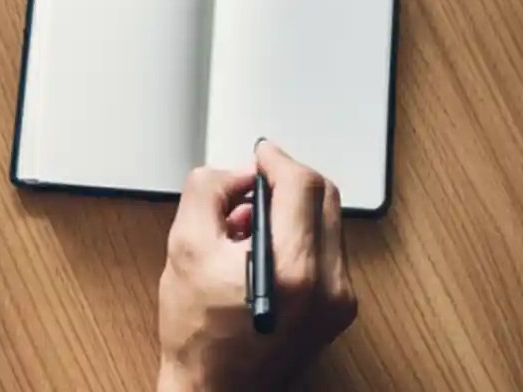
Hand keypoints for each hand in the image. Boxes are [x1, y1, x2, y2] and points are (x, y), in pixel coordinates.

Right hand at [158, 141, 357, 390]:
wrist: (215, 391)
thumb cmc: (197, 335)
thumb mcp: (183, 247)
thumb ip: (209, 192)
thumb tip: (236, 172)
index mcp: (293, 270)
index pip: (303, 185)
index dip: (276, 160)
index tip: (259, 154)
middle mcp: (328, 285)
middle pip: (325, 197)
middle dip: (285, 182)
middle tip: (249, 189)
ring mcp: (339, 301)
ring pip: (327, 222)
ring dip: (290, 210)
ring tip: (246, 228)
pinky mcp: (339, 309)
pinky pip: (327, 250)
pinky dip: (298, 236)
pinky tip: (262, 253)